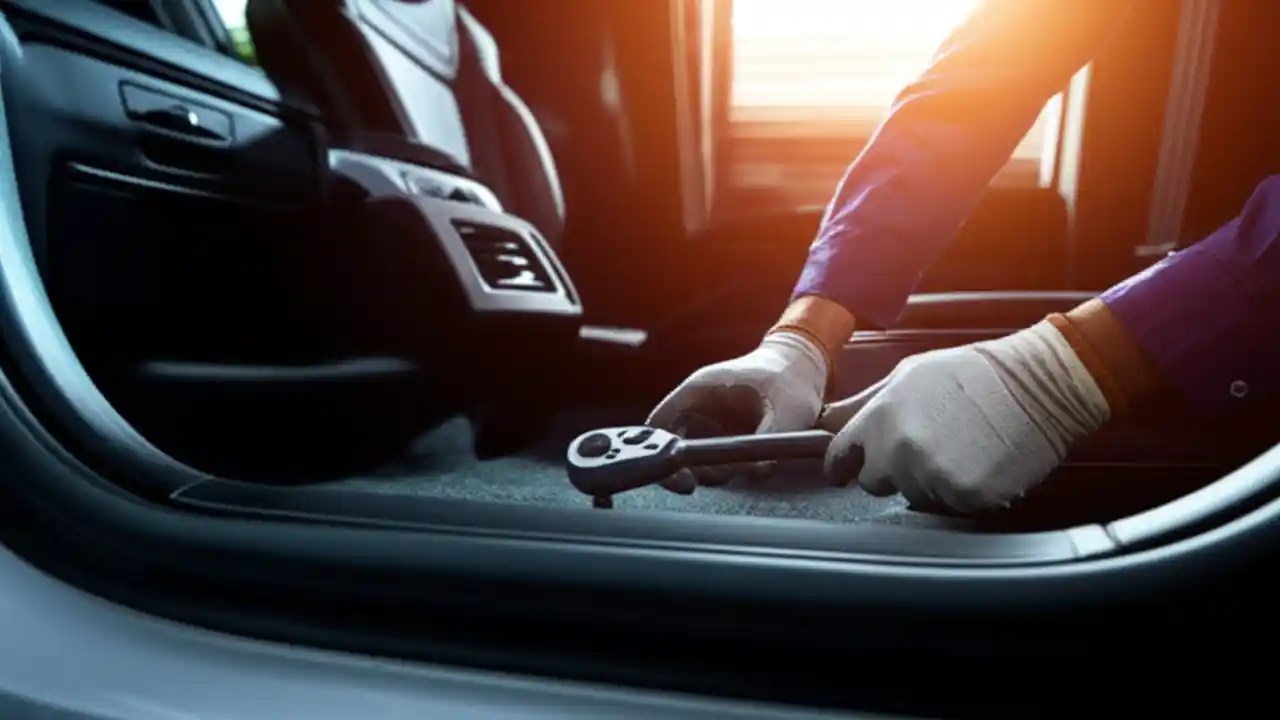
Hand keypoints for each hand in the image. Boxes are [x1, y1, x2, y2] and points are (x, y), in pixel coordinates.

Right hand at [647, 331, 828, 492]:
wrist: (803, 366)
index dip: (662, 453)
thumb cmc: (790, 376)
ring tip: (749, 465)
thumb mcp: (788, 406)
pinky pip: (717, 459)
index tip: (683, 477)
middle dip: (694, 469)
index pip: (660, 426)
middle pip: (674, 449)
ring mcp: (711, 424)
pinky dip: (730, 468)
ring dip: (717, 470)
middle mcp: (699, 408)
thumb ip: (772, 436)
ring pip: (697, 458)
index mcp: (699, 391)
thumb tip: (759, 468)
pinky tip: (755, 463)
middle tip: (723, 475)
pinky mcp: (726, 437)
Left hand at [817, 321, 1110, 512]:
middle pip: (873, 483)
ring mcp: (931, 477)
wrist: (1037, 385)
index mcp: (880, 418)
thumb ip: (863, 404)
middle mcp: (899, 451)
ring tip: (958, 448)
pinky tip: (977, 463)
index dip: (843, 465)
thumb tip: (826, 421)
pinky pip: (948, 506)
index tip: (845, 470)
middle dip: (891, 470)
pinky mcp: (964, 497)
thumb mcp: (908, 375)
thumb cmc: (974, 375)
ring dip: (928, 481)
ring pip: (913, 496)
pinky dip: (960, 492)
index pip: (840, 458)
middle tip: (926, 446)